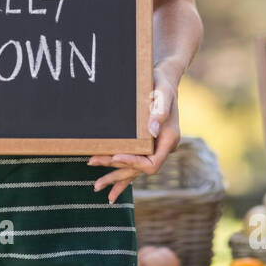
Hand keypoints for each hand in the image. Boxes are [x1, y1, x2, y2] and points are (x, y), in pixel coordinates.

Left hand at [87, 65, 180, 202]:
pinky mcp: (147, 146)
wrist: (164, 78)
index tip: (114, 156)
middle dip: (117, 173)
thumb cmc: (161, 84)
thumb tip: (152, 131)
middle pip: (139, 170)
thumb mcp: (162, 94)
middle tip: (96, 180)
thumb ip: (160, 112)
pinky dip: (122, 175)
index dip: (132, 163)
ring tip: (97, 187)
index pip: (151, 163)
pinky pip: (134, 165)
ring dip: (116, 178)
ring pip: (135, 170)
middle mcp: (163, 148)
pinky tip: (110, 187)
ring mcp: (155, 148)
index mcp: (169, 140)